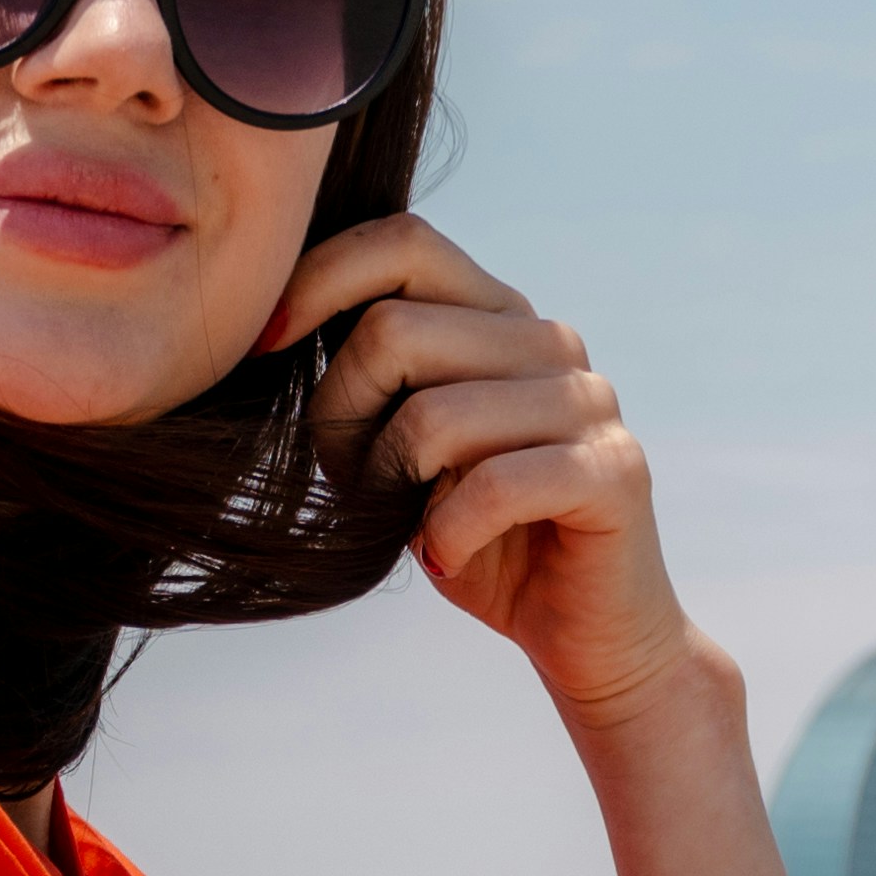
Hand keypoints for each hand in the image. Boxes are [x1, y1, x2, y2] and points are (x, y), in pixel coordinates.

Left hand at [283, 217, 698, 726]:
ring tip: (408, 524)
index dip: (319, 282)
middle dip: (341, 415)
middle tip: (354, 483)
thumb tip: (273, 322)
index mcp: (498, 317)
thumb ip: (372, 377)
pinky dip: (447, 535)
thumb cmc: (473, 538)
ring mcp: (588, 402)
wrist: (585, 634)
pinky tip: (447, 557)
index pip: (404, 242)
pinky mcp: (611, 472)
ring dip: (391, 486)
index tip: (264, 347)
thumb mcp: (402, 445)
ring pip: (433, 415)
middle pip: (395, 330)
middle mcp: (549, 342)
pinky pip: (491, 487)